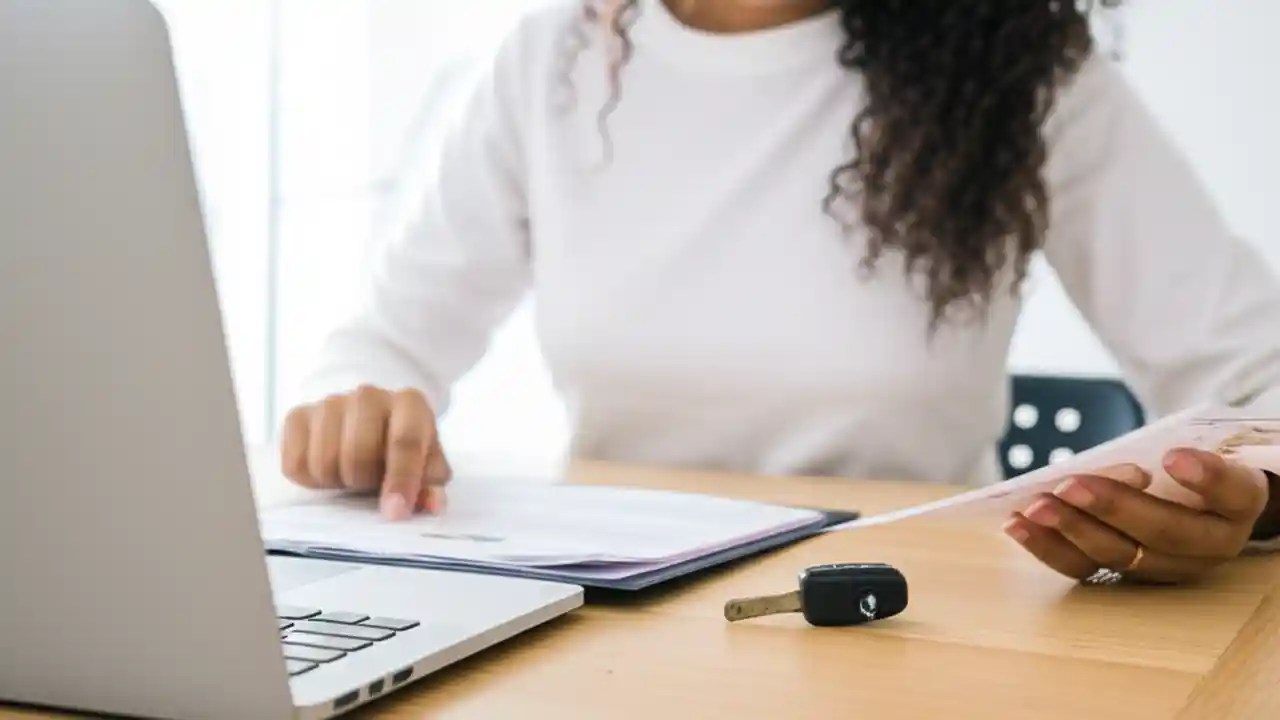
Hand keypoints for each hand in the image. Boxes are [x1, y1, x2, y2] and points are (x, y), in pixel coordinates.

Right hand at [280, 386, 449, 520]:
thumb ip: (430, 485)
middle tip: (371, 483)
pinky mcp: (297, 416)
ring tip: (351, 475)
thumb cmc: (401, 448)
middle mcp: (369, 396)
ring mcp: (330, 403)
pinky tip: (329, 469)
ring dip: (338, 481)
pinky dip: (310, 479)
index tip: (395, 512)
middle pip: (357, 455)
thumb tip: (432, 504)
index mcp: (409, 404)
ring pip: (323, 461)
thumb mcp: (426, 465)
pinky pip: (294, 464)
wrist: (370, 420)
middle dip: (365, 482)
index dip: (401, 480)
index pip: (404, 442)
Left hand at [1003, 449, 1269, 583]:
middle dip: (1112, 508)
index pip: (1233, 493)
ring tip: (1034, 507)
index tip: (1172, 457)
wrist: (1200, 507)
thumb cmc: (1196, 471)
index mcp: (1238, 506)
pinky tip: (1016, 525)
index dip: (1206, 478)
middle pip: (1162, 533)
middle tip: (1070, 486)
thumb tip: (1130, 469)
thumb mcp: (1204, 451)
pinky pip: (1083, 567)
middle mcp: (1208, 546)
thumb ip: (1178, 453)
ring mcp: (1164, 566)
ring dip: (1070, 531)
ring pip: (1118, 555)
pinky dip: (1046, 547)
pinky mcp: (1125, 574)